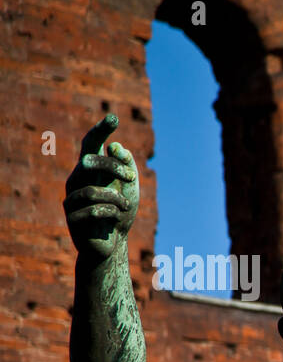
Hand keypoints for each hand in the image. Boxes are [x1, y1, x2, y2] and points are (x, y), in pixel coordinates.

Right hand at [65, 114, 137, 260]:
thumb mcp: (129, 188)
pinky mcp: (72, 217)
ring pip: (93, 190)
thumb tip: (116, 147)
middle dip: (113, 167)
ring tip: (126, 206)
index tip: (114, 118)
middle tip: (132, 177)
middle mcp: (77, 180)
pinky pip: (94, 210)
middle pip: (88, 162)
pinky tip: (116, 217)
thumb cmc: (120, 212)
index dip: (100, 130)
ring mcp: (71, 198)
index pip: (91, 145)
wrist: (112, 243)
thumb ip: (126, 167)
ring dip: (116, 198)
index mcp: (90, 170)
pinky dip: (111, 213)